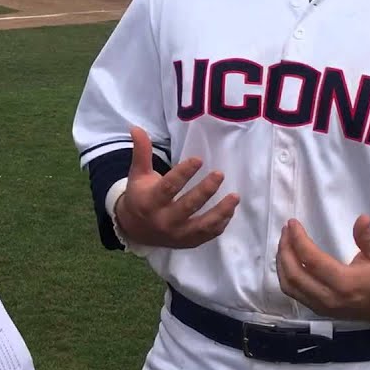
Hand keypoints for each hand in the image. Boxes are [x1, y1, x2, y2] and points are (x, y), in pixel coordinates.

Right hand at [113, 126, 239, 248]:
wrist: (135, 229)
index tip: (198, 160)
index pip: (169, 187)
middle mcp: (163, 220)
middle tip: (220, 173)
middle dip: (205, 190)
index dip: (184, 173)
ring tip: (234, 196)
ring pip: (202, 225)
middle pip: (188, 206)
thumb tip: (136, 127)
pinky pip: (207, 235)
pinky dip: (220, 224)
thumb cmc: (140, 196)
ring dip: (220, 211)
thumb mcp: (137, 174)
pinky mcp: (187, 242)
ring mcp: (177, 234)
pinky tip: (230, 210)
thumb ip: (141, 152)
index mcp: (150, 202)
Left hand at [275, 214, 369, 322]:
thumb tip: (362, 218)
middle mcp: (330, 298)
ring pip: (290, 286)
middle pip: (294, 274)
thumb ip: (368, 237)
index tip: (292, 223)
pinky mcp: (320, 311)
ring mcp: (323, 307)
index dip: (298, 239)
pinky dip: (286, 276)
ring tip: (284, 242)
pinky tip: (288, 260)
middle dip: (285, 249)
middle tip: (286, 230)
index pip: (311, 260)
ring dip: (282, 263)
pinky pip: (295, 294)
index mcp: (345, 283)